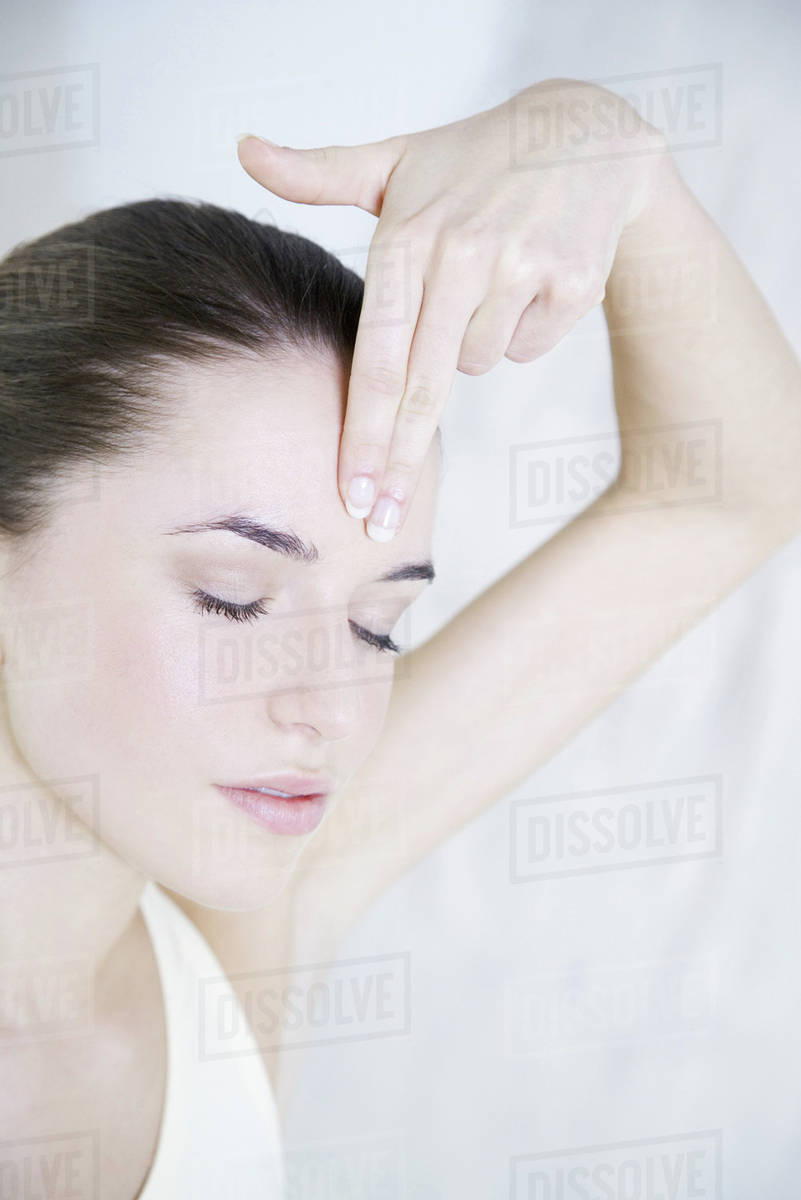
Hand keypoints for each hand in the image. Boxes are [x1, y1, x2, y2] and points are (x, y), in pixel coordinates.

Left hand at [236, 78, 666, 540]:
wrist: (586, 133)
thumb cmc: (473, 161)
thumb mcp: (396, 160)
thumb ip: (320, 173)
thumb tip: (243, 149)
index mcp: (407, 234)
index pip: (375, 356)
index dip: (360, 432)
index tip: (348, 493)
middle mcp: (459, 252)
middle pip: (420, 387)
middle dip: (397, 463)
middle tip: (379, 525)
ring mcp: (518, 266)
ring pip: (477, 363)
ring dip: (473, 344)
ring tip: (486, 281)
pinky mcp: (570, 281)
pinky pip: (528, 346)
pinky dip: (523, 329)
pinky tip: (529, 281)